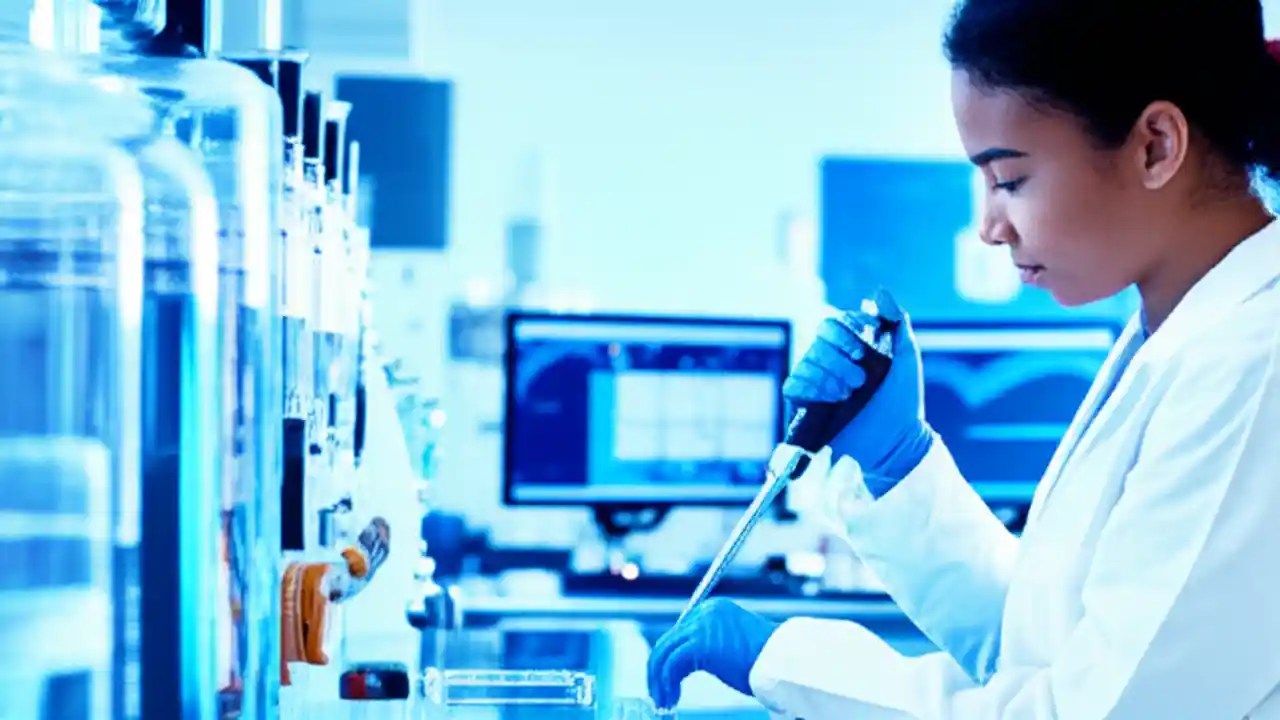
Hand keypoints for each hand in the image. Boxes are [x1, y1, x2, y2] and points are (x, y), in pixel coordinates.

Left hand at [646, 598, 777, 709]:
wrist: (783, 661)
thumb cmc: (767, 661)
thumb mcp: (733, 646)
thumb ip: (712, 646)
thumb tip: (687, 663)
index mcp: (713, 609)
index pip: (679, 632)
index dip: (667, 657)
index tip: (666, 679)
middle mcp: (704, 613)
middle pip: (667, 641)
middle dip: (658, 670)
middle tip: (658, 693)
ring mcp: (701, 627)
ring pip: (664, 653)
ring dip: (659, 680)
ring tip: (664, 701)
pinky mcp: (700, 645)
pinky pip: (671, 665)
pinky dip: (667, 684)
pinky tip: (672, 699)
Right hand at [782, 290, 932, 494]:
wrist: (894, 441)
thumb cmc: (903, 401)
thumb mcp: (906, 358)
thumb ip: (896, 322)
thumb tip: (879, 292)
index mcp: (850, 345)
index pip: (833, 322)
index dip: (845, 333)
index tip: (864, 352)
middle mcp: (830, 360)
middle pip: (818, 341)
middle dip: (839, 359)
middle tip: (860, 381)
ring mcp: (815, 381)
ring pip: (806, 361)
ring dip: (829, 377)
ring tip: (848, 395)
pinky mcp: (803, 402)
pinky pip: (794, 383)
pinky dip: (811, 388)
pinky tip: (830, 399)